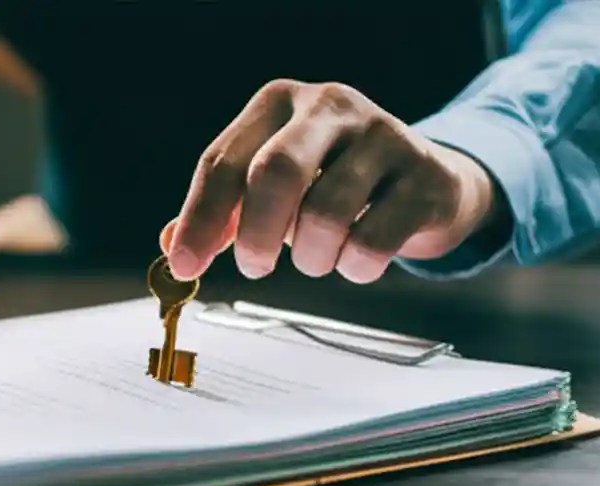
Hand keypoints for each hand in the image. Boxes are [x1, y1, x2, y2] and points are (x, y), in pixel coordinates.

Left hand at [162, 79, 499, 282]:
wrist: (428, 181)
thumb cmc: (335, 184)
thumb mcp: (273, 187)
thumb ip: (223, 213)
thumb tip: (170, 246)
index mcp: (279, 103)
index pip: (223, 161)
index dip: (200, 218)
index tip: (185, 265)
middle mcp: (330, 105)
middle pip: (276, 172)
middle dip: (256, 235)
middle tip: (254, 267)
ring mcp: (384, 133)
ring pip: (325, 214)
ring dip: (311, 257)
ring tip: (317, 256)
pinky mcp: (425, 173)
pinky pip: (372, 240)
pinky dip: (354, 267)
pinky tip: (356, 258)